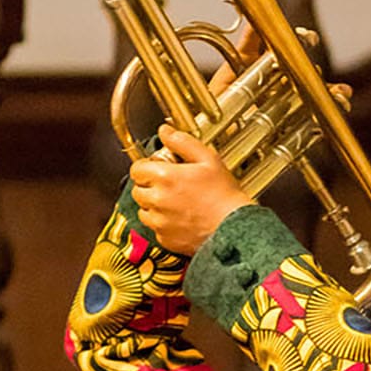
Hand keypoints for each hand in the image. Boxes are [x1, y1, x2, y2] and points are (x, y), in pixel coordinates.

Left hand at [130, 129, 251, 257]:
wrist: (233, 227)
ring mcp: (160, 222)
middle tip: (169, 185)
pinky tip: (180, 218)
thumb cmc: (224, 195)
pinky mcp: (165, 239)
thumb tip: (166, 131)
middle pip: (138, 190)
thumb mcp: (207, 159)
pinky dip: (163, 223)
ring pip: (144, 211)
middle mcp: (157, 200)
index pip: (137, 169)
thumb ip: (182, 142)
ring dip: (153, 205)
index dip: (146, 166)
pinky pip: (156, 229)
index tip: (156, 168)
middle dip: (149, 185)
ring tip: (175, 202)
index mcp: (164, 177)